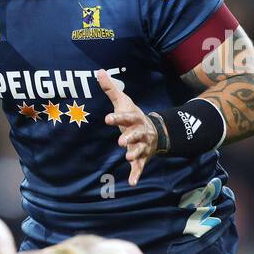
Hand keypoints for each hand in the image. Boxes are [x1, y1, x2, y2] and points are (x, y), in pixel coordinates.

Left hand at [98, 68, 160, 186]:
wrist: (156, 131)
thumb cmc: (133, 116)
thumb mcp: (123, 102)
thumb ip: (111, 89)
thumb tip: (98, 71)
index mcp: (135, 118)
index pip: (126, 116)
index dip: (118, 117)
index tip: (107, 118)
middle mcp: (141, 131)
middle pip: (137, 134)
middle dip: (130, 137)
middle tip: (120, 141)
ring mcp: (143, 145)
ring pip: (140, 150)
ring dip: (135, 153)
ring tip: (128, 156)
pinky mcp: (142, 157)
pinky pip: (140, 166)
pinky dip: (137, 174)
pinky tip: (132, 182)